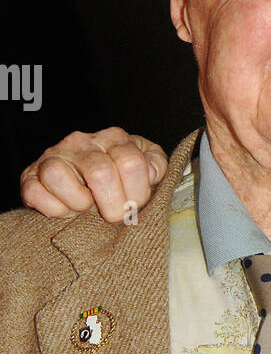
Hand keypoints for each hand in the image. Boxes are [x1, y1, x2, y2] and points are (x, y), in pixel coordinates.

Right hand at [20, 128, 167, 220]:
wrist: (84, 183)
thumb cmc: (121, 178)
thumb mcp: (147, 167)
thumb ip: (156, 166)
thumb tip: (150, 174)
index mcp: (115, 138)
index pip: (131, 163)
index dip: (137, 193)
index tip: (135, 205)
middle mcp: (82, 142)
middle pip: (99, 173)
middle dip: (112, 206)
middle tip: (114, 216)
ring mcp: (54, 156)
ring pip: (58, 175)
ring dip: (78, 203)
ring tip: (87, 208)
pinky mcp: (30, 176)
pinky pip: (35, 192)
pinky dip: (53, 209)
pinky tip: (67, 211)